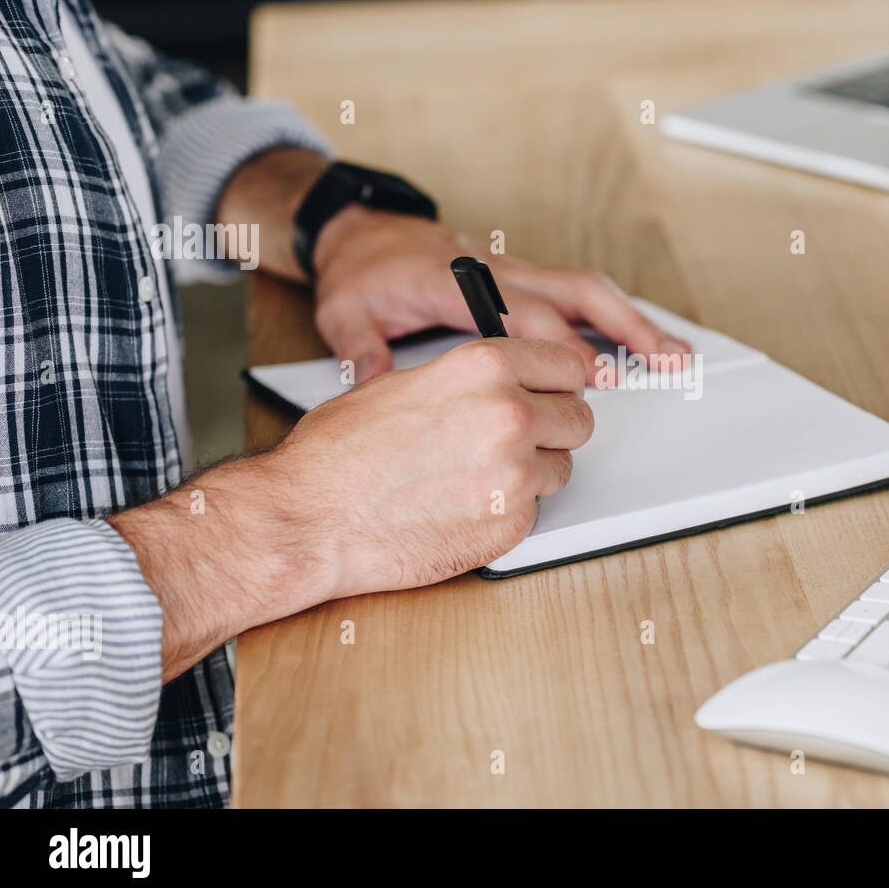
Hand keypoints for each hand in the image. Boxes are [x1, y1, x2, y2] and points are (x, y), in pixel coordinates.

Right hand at [111, 338, 592, 679]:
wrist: (311, 520)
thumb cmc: (339, 454)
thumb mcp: (405, 383)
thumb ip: (470, 380)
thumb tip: (504, 382)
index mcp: (485, 367)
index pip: (565, 363)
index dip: (555, 380)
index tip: (550, 390)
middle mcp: (510, 415)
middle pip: (578, 417)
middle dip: (553, 427)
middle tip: (519, 438)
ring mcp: (516, 474)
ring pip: (562, 467)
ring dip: (534, 471)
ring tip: (479, 475)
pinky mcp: (511, 524)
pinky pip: (535, 510)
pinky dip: (509, 510)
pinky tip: (466, 506)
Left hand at [311, 205, 690, 383]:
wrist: (363, 229)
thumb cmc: (362, 271)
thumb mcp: (345, 310)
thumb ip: (360, 349)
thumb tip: (373, 385)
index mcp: (458, 281)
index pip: (523, 313)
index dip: (562, 347)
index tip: (594, 380)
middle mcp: (498, 271)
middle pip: (576, 293)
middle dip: (625, 329)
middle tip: (662, 363)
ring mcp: (516, 272)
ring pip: (588, 289)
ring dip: (634, 321)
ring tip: (674, 355)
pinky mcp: (523, 277)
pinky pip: (579, 292)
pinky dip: (616, 315)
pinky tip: (643, 339)